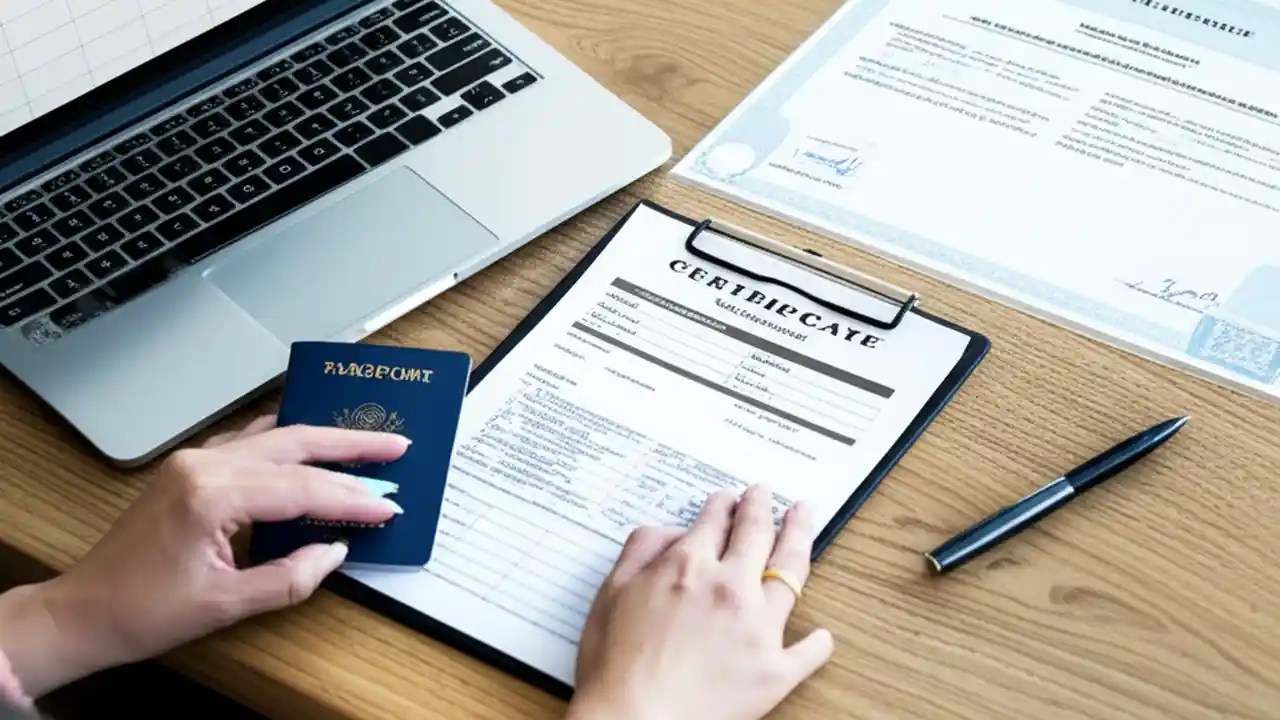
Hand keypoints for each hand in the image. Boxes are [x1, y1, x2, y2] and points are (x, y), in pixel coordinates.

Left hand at [0, 416, 408, 697]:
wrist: (82, 611)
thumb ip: (290, 578)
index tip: (390, 506)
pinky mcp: (190, 469)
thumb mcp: (225, 605)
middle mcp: (203, 466)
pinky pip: (250, 443)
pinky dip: (288, 442)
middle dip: (351, 447)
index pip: (301, 489)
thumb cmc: (141, 612)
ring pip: (275, 438)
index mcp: (210, 496)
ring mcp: (194, 462)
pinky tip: (312, 442)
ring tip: (368, 443)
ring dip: (323, 440)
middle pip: (294, 445)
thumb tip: (335, 552)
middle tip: (398, 447)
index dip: (351, 499)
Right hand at [568, 485, 833, 719]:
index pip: (715, 520)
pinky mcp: (774, 670)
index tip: (729, 499)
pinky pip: (809, 650)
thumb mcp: (611, 592)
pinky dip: (818, 641)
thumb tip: (669, 532)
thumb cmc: (616, 667)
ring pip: (792, 571)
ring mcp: (758, 628)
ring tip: (804, 521)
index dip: (724, 504)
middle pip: (758, 533)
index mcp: (689, 566)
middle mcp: (730, 588)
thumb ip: (640, 550)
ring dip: (800, 538)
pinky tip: (821, 634)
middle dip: (763, 507)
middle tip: (768, 495)